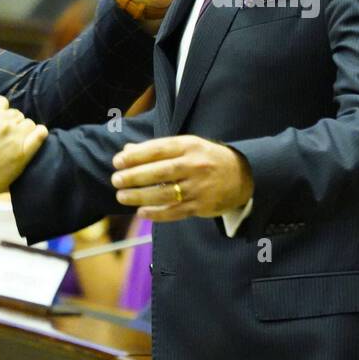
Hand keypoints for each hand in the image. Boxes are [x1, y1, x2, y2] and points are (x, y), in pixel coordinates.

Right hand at [0, 97, 47, 209]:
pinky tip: (33, 139)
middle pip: (15, 114)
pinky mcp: (22, 154)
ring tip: (12, 143)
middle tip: (2, 137)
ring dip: (22, 131)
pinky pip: (40, 134)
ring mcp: (13, 137)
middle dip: (10, 124)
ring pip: (28, 124)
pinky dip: (38, 134)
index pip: (2, 103)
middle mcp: (1, 122)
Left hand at [111, 135, 252, 222]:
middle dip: (134, 176)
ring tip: (122, 196)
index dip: (136, 156)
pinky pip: (175, 212)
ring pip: (165, 194)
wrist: (242, 176)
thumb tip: (127, 151)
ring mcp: (199, 187)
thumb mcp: (187, 146)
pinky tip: (141, 212)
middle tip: (116, 180)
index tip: (117, 161)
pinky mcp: (201, 206)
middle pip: (160, 172)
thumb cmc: (207, 158)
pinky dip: (157, 213)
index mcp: (190, 146)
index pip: (158, 149)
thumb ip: (157, 149)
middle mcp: (195, 165)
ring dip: (140, 196)